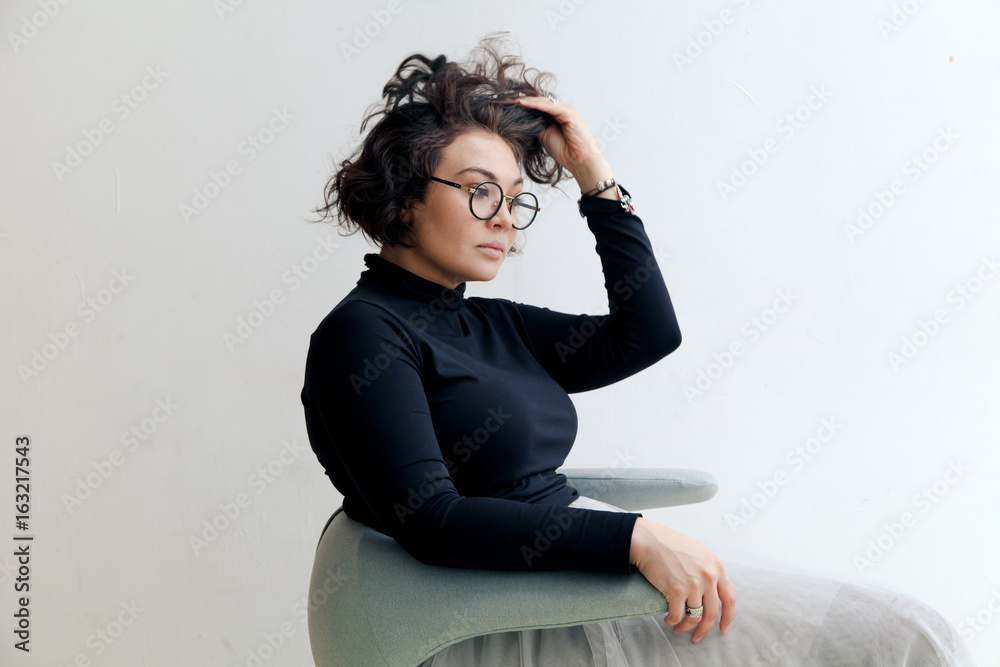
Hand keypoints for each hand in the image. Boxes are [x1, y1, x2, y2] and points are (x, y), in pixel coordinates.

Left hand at [514, 96, 613, 193]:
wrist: (579, 161)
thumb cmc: (565, 151)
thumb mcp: (545, 136)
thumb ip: (537, 125)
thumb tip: (523, 119)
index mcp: (559, 114)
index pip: (539, 105)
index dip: (524, 104)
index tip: (508, 104)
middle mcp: (563, 109)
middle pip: (540, 101)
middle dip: (523, 100)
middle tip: (505, 99)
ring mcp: (567, 109)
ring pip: (543, 102)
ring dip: (527, 101)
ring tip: (511, 100)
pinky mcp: (569, 113)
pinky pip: (550, 107)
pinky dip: (535, 105)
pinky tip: (523, 104)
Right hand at [630, 517, 735, 642]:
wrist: (648, 539)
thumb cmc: (668, 543)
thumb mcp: (697, 552)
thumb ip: (707, 569)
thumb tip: (710, 588)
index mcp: (716, 567)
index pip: (729, 599)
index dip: (727, 617)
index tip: (722, 627)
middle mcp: (709, 576)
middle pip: (712, 613)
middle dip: (704, 629)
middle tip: (697, 637)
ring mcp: (693, 584)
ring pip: (695, 616)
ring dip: (686, 627)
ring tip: (678, 628)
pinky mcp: (676, 590)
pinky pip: (677, 615)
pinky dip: (672, 621)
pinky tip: (668, 620)